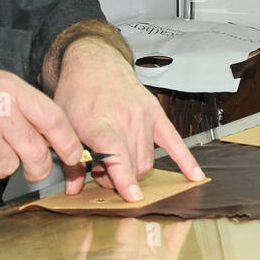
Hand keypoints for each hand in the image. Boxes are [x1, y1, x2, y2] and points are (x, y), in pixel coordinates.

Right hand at [0, 67, 81, 182]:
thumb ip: (27, 109)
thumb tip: (58, 140)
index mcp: (12, 90)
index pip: (53, 120)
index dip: (69, 144)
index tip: (74, 158)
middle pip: (36, 153)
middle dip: (40, 169)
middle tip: (35, 169)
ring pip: (9, 168)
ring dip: (2, 164)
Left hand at [50, 39, 203, 201]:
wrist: (95, 64)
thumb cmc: (77, 95)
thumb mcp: (64, 126)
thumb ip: (70, 161)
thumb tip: (74, 191)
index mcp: (98, 122)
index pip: (115, 153)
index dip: (124, 176)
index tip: (133, 195)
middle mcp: (124, 119)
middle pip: (133, 165)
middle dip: (119, 180)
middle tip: (103, 173)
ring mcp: (143, 116)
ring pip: (148, 161)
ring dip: (135, 172)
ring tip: (118, 164)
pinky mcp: (156, 114)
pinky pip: (174, 141)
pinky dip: (185, 160)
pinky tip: (194, 176)